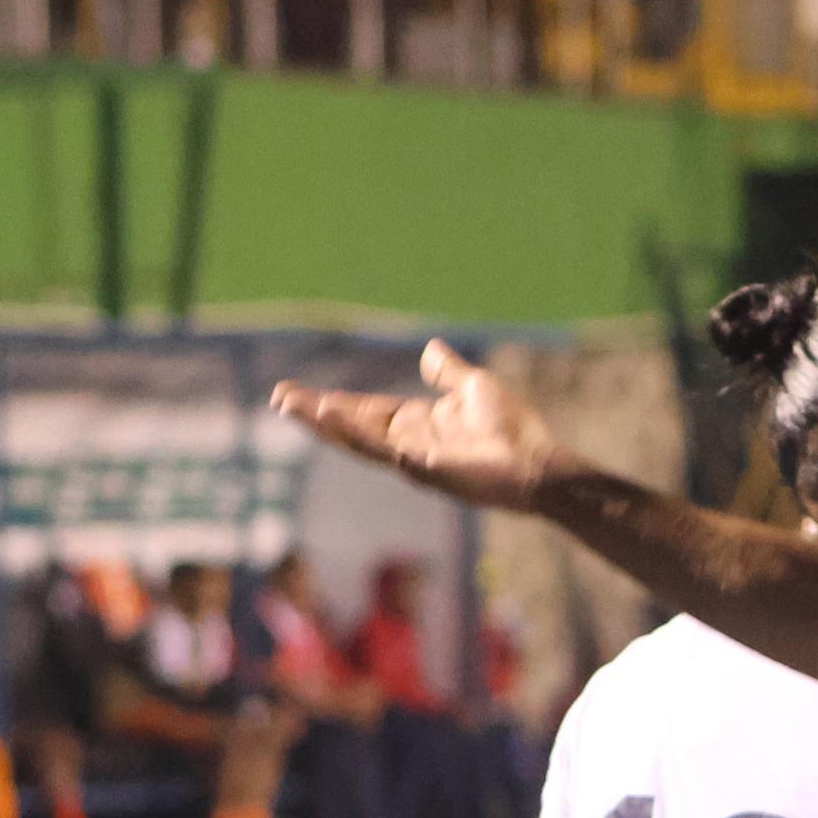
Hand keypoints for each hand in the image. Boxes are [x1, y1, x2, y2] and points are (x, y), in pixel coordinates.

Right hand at [274, 341, 559, 512]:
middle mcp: (408, 443)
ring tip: (296, 407)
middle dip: (316, 414)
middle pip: (353, 426)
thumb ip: (447, 372)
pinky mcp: (427, 468)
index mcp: (417, 424)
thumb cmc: (514, 430)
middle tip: (279, 399)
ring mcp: (415, 459)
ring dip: (329, 424)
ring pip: (361, 441)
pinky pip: (387, 451)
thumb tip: (430, 349)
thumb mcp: (474, 387)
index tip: (300, 394)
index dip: (335, 403)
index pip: (366, 411)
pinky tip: (334, 422)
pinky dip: (361, 437)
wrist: (539, 464)